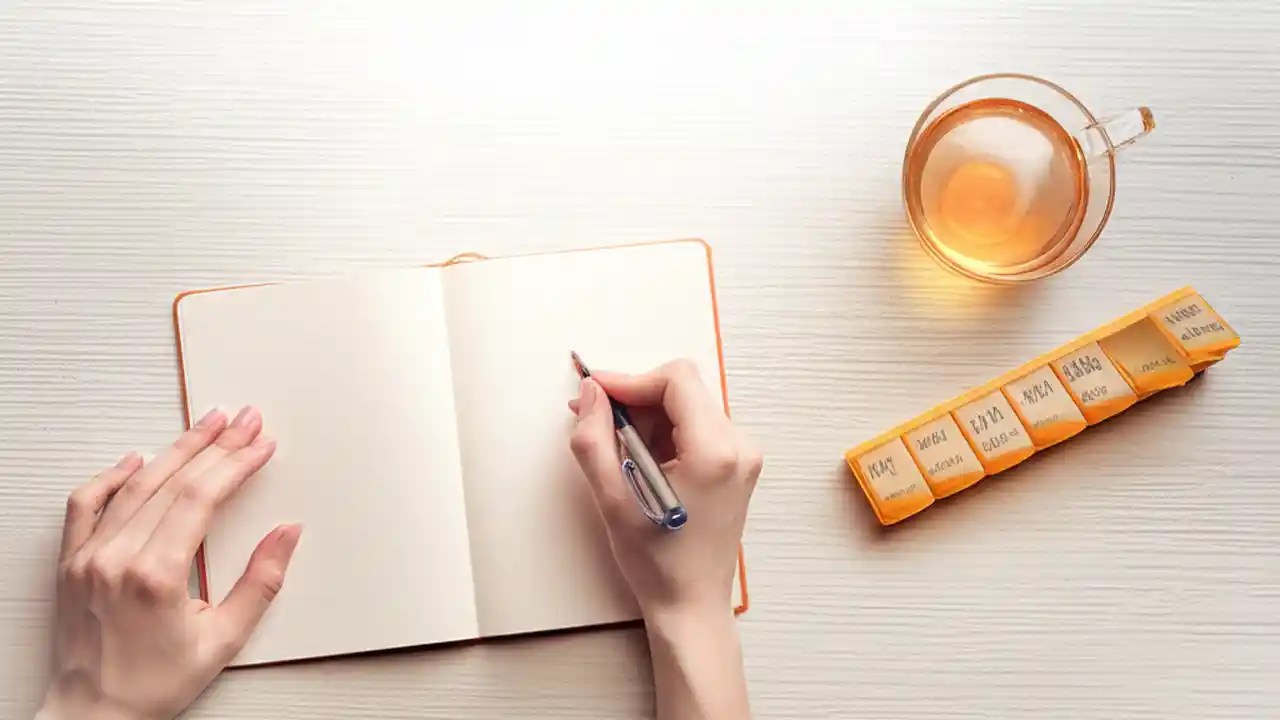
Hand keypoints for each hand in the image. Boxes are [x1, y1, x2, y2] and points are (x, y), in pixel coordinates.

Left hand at [38, 407, 300, 719]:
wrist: (93, 715)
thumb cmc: (153, 686)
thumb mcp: (223, 640)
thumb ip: (260, 582)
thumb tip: (286, 534)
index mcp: (155, 576)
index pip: (202, 498)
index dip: (236, 464)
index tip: (260, 444)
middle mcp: (116, 558)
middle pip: (173, 482)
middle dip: (216, 446)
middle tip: (245, 420)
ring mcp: (88, 557)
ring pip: (135, 486)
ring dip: (175, 450)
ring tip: (206, 425)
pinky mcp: (70, 563)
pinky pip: (86, 505)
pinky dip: (110, 477)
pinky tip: (134, 460)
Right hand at [568, 359, 760, 618]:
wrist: (691, 605)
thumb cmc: (657, 562)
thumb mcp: (612, 498)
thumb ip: (593, 438)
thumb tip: (590, 393)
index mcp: (716, 451)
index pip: (676, 380)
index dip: (631, 381)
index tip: (596, 395)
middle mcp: (739, 446)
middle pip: (683, 391)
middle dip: (637, 401)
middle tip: (598, 425)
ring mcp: (743, 456)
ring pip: (688, 407)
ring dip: (649, 420)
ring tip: (620, 455)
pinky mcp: (737, 466)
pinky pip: (697, 428)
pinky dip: (665, 435)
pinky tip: (643, 465)